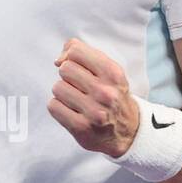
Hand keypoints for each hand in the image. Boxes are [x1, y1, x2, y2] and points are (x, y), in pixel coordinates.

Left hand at [47, 38, 139, 156]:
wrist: (128, 131)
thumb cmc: (111, 94)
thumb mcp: (108, 70)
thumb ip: (83, 55)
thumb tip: (58, 61)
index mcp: (113, 74)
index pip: (75, 51)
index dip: (70, 57)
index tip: (75, 66)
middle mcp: (106, 92)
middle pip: (65, 69)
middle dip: (68, 76)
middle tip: (80, 87)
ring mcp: (94, 112)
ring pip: (57, 87)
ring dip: (63, 93)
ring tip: (77, 100)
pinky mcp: (81, 128)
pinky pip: (53, 106)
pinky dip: (58, 107)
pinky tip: (72, 111)